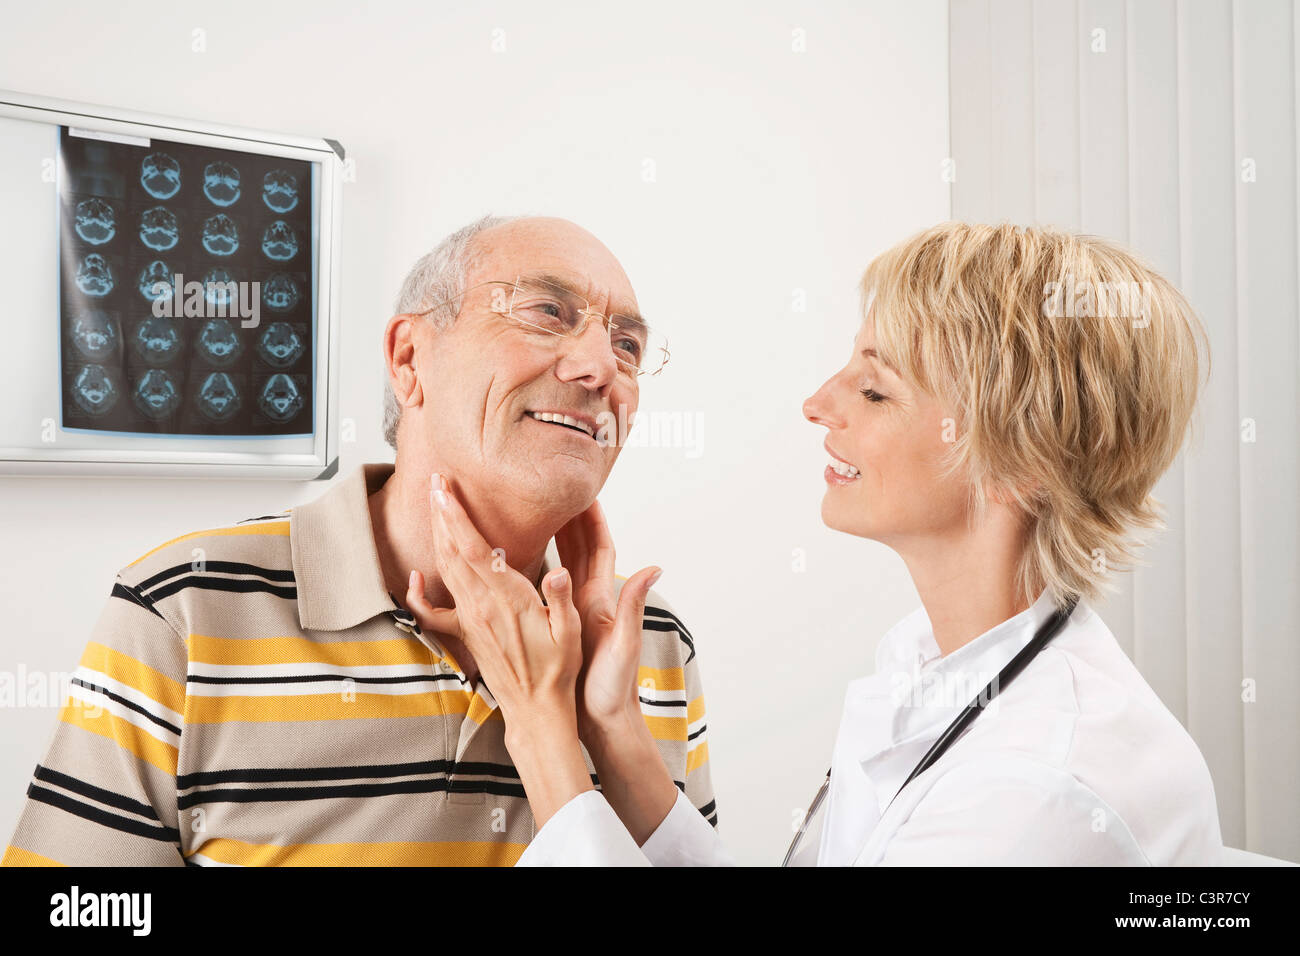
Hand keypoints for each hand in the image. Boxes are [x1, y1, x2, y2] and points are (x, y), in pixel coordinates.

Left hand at [405, 473, 581, 738]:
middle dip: (441, 513)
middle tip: (435, 480)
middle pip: (452, 551)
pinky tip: (414, 576)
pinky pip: (432, 611)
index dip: (458, 517)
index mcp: (508, 601)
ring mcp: (469, 619)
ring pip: (444, 569)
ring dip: (436, 535)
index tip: (446, 490)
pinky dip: (418, 592)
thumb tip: (561, 573)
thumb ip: (563, 599)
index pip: (476, 550)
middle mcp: (481, 607)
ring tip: (433, 505)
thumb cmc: (558, 670)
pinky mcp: (465, 632)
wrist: (536, 710)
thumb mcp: (571, 633)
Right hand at [555, 500, 661, 739]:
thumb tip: (655, 567)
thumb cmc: (613, 688)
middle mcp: (587, 600)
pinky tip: (517, 553)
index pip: (599, 548)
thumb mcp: (624, 645)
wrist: (601, 722)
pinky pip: (542, 585)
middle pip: (577, 547)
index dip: (593, 518)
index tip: (584, 488)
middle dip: (567, 515)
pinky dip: (533, 564)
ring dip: (550, 534)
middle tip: (551, 485)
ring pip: (558, 562)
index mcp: (601, 600)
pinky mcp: (556, 625)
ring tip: (531, 507)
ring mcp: (571, 611)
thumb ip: (635, 606)